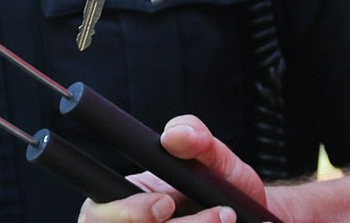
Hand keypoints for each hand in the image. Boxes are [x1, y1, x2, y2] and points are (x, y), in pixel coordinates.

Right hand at [77, 116, 271, 222]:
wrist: (252, 222)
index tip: (166, 204)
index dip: (123, 213)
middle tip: (217, 215)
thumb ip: (197, 139)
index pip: (96, 213)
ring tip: (229, 219)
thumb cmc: (227, 192)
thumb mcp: (217, 160)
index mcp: (122, 200)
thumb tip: (175, 135)